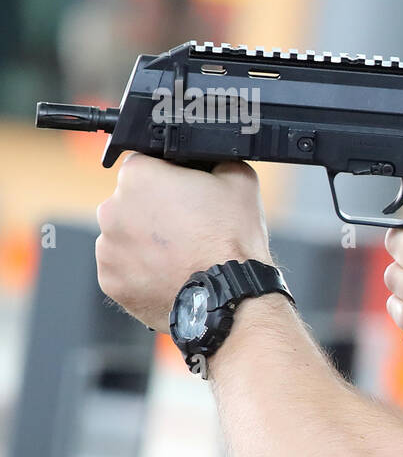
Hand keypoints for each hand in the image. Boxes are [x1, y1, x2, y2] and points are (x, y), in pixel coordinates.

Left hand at [95, 154, 272, 330]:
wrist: (230, 295)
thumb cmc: (233, 240)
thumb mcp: (240, 180)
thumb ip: (215, 162)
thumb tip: (211, 160)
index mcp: (139, 176)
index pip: (147, 163)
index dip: (171, 177)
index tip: (188, 194)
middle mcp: (112, 209)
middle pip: (132, 202)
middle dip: (155, 211)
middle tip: (190, 228)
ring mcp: (107, 248)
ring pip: (126, 237)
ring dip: (147, 243)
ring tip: (182, 256)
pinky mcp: (110, 282)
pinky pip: (123, 270)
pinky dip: (142, 272)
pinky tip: (171, 275)